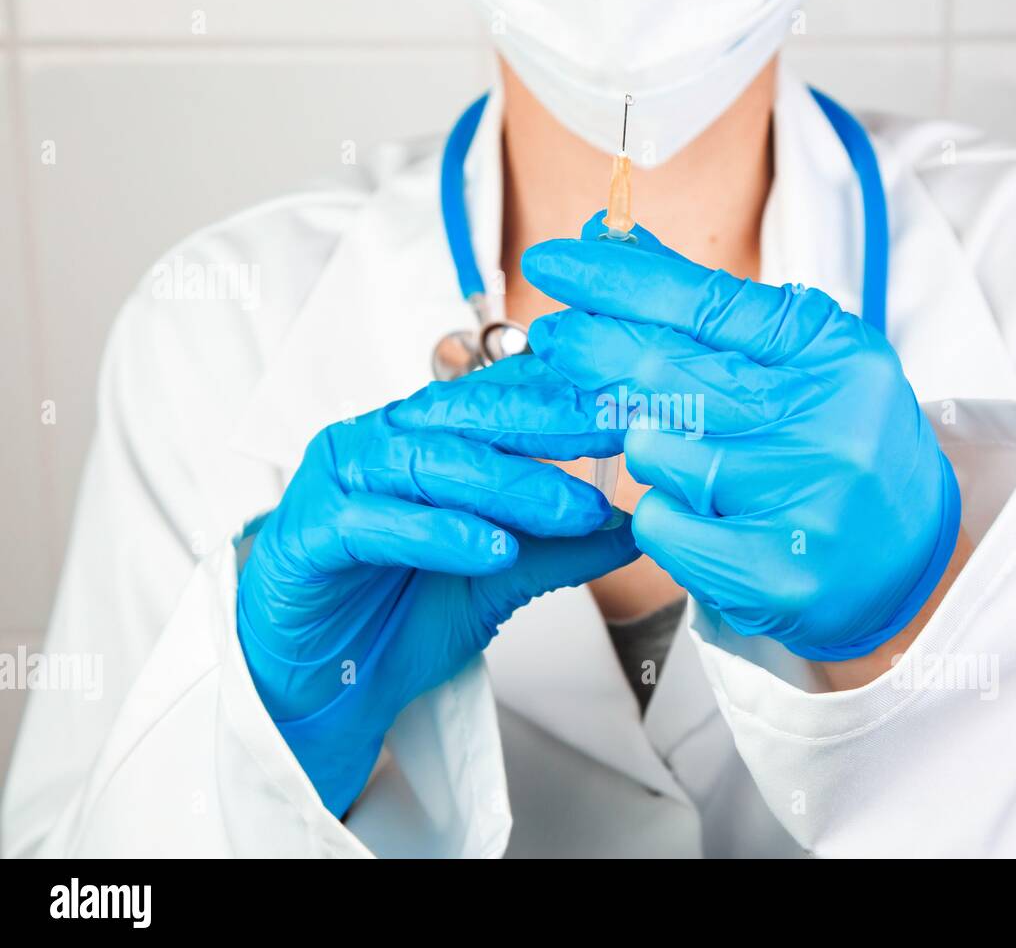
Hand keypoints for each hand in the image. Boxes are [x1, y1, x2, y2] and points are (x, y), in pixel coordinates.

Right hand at [237, 354, 634, 814]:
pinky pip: (376, 523)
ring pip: (429, 464)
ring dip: (509, 487)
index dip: (568, 397)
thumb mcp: (500, 579)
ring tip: (574, 513)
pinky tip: (493, 550)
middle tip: (620, 434)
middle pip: (471, 418)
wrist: (318, 688)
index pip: (499, 397)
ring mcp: (338, 482)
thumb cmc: (396, 616)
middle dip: (553, 424)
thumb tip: (637, 526)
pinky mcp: (307, 535)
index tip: (638, 405)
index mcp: (422, 435)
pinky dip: (438, 534)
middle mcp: (379, 442)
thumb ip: (562, 549)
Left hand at [522, 214, 960, 662]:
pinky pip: (661, 525)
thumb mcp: (798, 360)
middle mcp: (827, 419)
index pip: (707, 301)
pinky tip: (693, 512)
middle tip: (555, 341)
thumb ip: (709, 307)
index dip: (619, 280)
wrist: (908, 559)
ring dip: (644, 446)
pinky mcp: (777, 570)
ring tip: (683, 453)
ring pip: (656, 449)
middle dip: (595, 350)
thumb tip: (613, 239)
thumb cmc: (839, 445)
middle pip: (670, 370)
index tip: (555, 261)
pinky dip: (658, 514)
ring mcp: (804, 498)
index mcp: (832, 352)